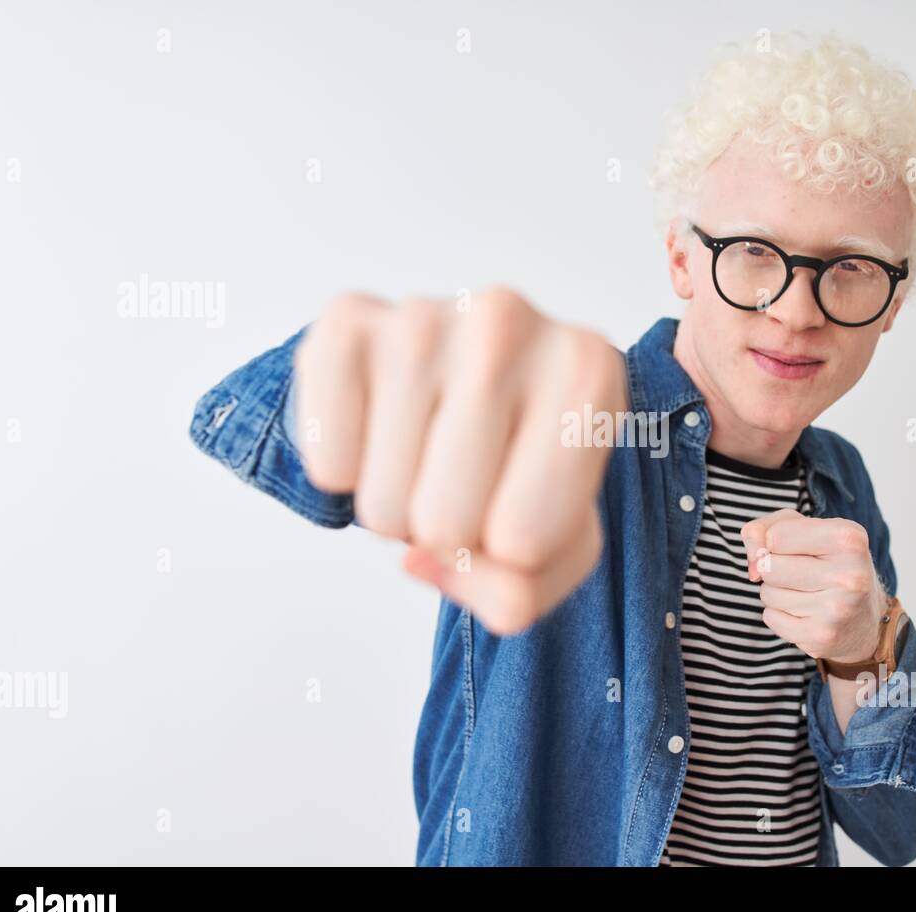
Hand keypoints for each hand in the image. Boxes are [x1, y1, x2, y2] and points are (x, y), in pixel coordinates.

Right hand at [292, 286, 627, 633]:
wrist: (464, 380)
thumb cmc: (524, 462)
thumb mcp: (558, 544)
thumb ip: (521, 592)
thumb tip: (424, 561)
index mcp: (588, 371)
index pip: (524, 541)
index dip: (512, 551)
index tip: (521, 500)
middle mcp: (509, 322)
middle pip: (446, 524)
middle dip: (448, 532)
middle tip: (464, 480)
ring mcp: (423, 316)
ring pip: (382, 505)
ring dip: (398, 505)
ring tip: (426, 453)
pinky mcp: (346, 322)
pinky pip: (327, 464)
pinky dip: (343, 472)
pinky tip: (379, 428)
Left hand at [739, 508, 888, 665]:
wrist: (863, 621)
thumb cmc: (827, 563)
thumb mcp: (804, 530)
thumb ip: (765, 528)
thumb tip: (753, 563)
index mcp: (849, 539)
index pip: (776, 536)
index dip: (774, 541)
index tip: (797, 549)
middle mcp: (849, 575)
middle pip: (768, 566)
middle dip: (773, 568)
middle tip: (802, 573)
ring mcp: (837, 610)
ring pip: (768, 593)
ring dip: (777, 592)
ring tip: (807, 593)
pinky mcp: (822, 637)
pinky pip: (770, 618)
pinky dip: (780, 615)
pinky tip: (806, 614)